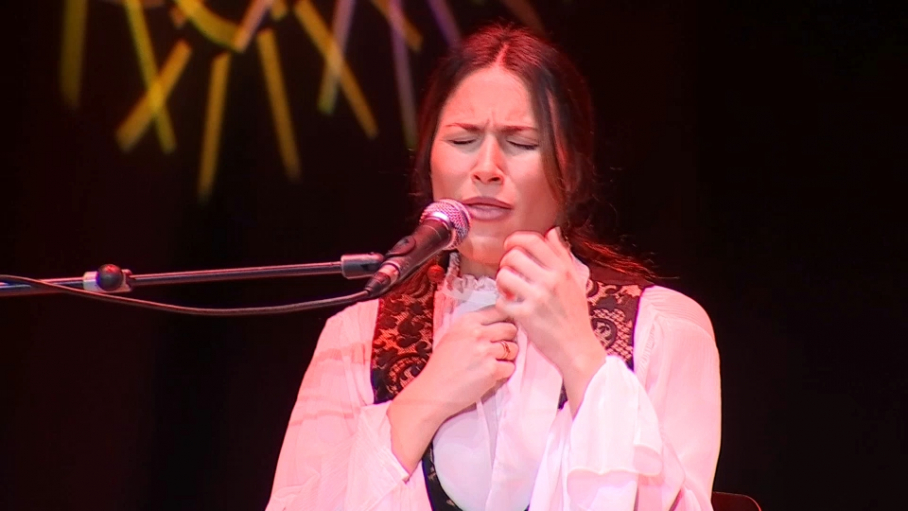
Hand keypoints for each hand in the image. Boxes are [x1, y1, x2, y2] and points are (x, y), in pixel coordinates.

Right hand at [412, 305, 518, 418]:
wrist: (433, 391)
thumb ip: (473, 328)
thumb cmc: (441, 366)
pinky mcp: (491, 369)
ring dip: (508, 357)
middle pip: (510, 329)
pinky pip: (510, 367)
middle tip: (500, 349)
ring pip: (513, 349)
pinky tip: (491, 375)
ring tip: (494, 363)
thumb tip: (498, 324)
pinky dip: (504, 372)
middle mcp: (477, 333)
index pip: (498, 311)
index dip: (504, 320)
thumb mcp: (452, 336)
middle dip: (509, 339)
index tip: (502, 329)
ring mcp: (485, 351)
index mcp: (467, 321)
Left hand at [495, 228, 605, 411]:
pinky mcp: (526, 316)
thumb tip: (552, 233)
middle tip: (510, 274)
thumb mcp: (576, 282)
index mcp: (562, 270)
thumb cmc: (576, 317)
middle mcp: (550, 280)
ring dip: (501, 283)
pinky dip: (502, 304)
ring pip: (504, 275)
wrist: (578, 348)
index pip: (533, 241)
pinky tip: (511, 308)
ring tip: (509, 292)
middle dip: (506, 263)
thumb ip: (562, 256)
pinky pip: (501, 300)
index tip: (510, 246)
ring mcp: (537, 298)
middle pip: (513, 256)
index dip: (515, 240)